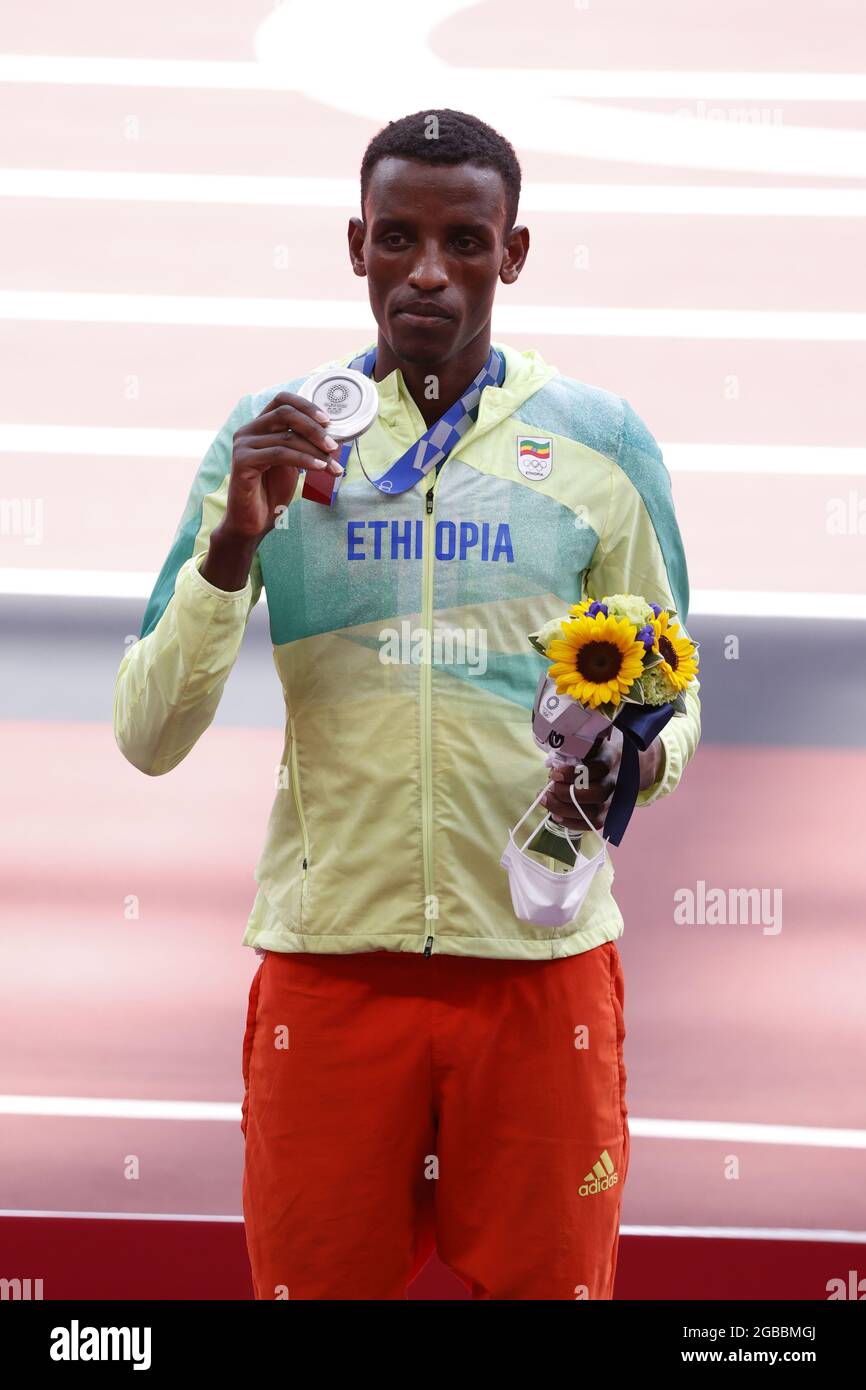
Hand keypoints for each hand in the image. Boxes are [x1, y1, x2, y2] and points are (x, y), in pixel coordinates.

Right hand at [224, 390, 344, 541]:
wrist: (252, 523)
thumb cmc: (271, 493)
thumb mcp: (292, 463)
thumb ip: (302, 444)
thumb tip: (331, 434)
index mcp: (259, 426)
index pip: (282, 400)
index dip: (306, 406)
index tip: (328, 421)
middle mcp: (248, 430)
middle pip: (285, 414)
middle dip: (314, 428)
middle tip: (334, 446)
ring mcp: (243, 444)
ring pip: (286, 437)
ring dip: (315, 450)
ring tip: (333, 466)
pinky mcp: (242, 461)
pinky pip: (280, 454)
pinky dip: (304, 460)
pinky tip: (319, 468)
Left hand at [541, 725, 621, 832]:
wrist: (622, 763)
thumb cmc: (597, 750)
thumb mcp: (589, 740)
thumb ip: (574, 745)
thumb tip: (553, 761)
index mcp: (610, 758)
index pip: (598, 768)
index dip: (574, 774)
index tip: (554, 773)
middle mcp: (615, 780)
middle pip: (597, 793)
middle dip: (568, 794)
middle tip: (549, 789)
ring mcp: (613, 799)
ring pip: (594, 813)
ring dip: (565, 810)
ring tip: (546, 801)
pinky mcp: (608, 813)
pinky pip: (592, 825)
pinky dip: (572, 823)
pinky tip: (555, 815)